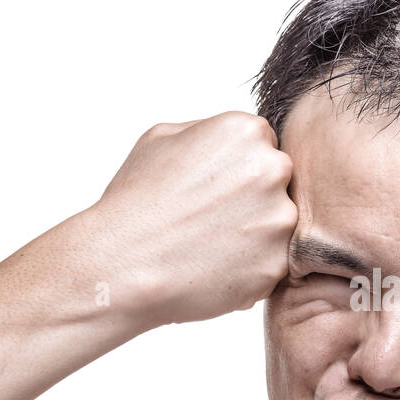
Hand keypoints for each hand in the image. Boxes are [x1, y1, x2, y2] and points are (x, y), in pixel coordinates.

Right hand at [84, 111, 297, 325]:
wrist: (120, 264)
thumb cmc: (135, 202)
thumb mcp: (161, 138)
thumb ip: (208, 131)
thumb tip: (233, 140)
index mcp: (246, 132)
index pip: (263, 148)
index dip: (235, 171)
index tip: (210, 189)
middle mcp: (271, 170)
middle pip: (277, 184)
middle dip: (252, 200)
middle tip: (209, 219)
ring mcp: (279, 220)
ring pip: (278, 226)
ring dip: (253, 236)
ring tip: (208, 245)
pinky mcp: (277, 264)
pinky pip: (271, 263)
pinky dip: (248, 269)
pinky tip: (213, 268)